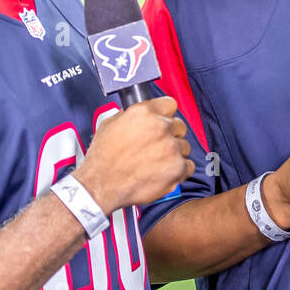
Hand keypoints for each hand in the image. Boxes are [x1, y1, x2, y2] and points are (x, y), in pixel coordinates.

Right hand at [78, 96, 193, 211]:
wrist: (101, 186)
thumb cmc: (103, 159)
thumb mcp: (110, 124)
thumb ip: (132, 115)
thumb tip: (144, 112)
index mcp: (144, 113)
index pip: (170, 104)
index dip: (165, 114)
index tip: (163, 121)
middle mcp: (160, 127)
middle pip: (179, 126)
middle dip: (170, 135)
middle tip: (156, 146)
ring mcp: (171, 147)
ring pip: (184, 146)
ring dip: (174, 153)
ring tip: (156, 162)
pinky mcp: (177, 167)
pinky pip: (188, 165)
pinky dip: (179, 170)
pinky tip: (163, 172)